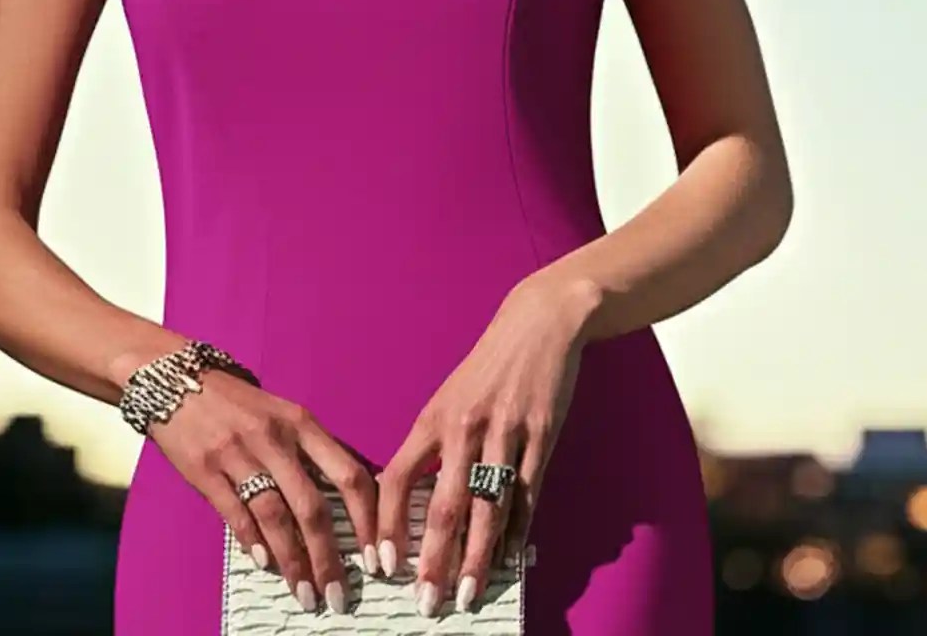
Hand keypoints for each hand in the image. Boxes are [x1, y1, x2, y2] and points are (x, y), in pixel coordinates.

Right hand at [147, 370, 378, 613]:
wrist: (178, 380)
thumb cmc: (242, 403)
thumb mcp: (288, 415)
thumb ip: (317, 452)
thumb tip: (359, 493)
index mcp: (304, 424)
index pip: (349, 475)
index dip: (367, 519)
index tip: (375, 557)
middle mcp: (275, 439)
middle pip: (312, 506)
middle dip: (328, 556)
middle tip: (338, 594)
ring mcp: (238, 455)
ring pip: (275, 516)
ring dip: (292, 560)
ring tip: (305, 591)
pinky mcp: (204, 470)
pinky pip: (235, 512)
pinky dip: (252, 541)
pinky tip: (266, 563)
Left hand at [375, 275, 601, 615]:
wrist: (539, 324)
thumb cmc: (488, 367)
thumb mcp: (448, 398)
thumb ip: (432, 446)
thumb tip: (415, 503)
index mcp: (433, 419)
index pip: (398, 480)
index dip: (388, 525)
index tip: (384, 565)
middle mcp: (465, 429)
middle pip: (446, 507)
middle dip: (436, 561)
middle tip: (429, 602)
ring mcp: (506, 433)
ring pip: (489, 508)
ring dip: (479, 557)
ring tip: (471, 593)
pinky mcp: (542, 435)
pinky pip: (527, 493)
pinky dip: (518, 530)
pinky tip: (510, 557)